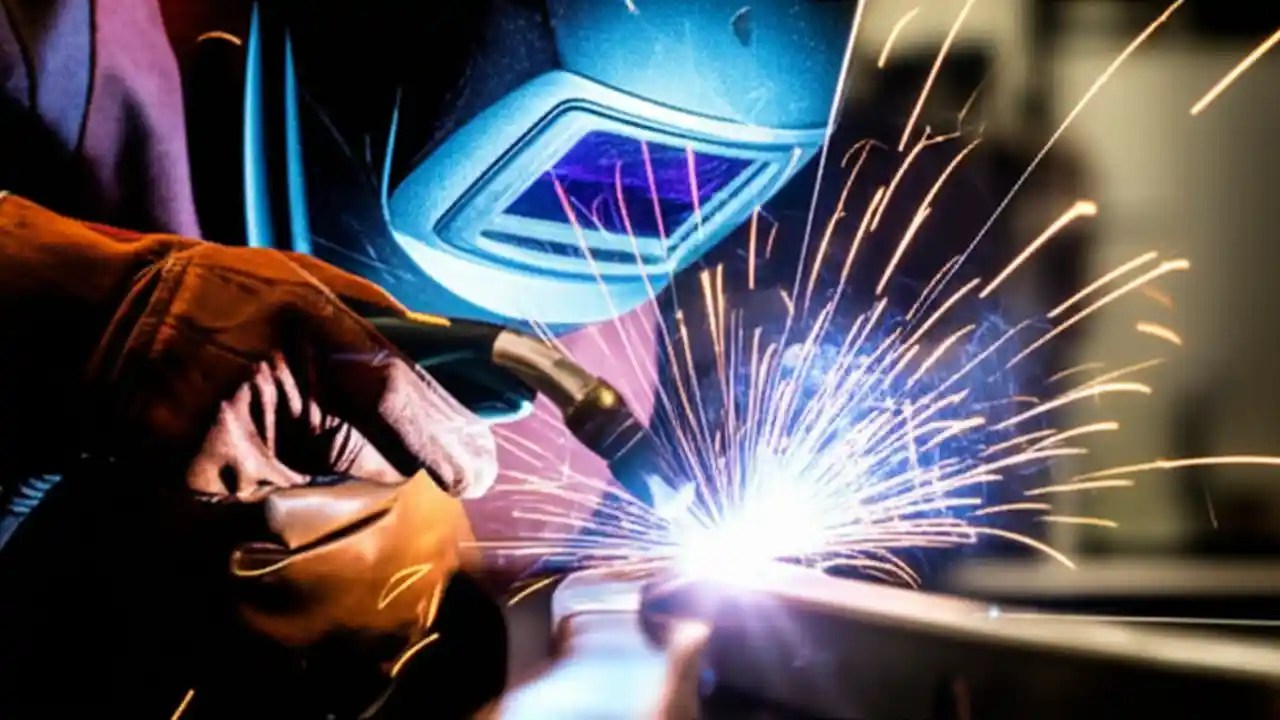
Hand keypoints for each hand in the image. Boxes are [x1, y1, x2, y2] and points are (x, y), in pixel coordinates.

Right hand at [85, 241, 496, 668]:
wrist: (113, 313)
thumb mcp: (316, 283)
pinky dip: (278, 477)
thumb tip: (478, 381)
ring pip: (331, 485)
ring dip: (326, 459)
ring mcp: (227, 439)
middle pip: (378, 461)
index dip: (449, 440)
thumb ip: (395, 331)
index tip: (478, 470)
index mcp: (307, 320)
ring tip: (278, 407)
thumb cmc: (233, 294)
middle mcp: (269, 383)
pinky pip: (278, 500)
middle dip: (387, 450)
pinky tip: (242, 431)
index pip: (400, 397)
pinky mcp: (195, 482)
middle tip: (343, 411)